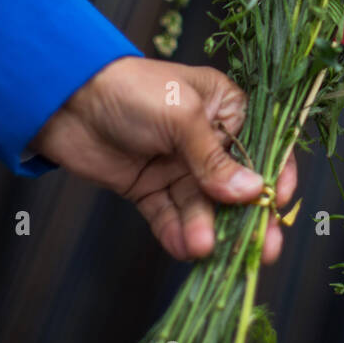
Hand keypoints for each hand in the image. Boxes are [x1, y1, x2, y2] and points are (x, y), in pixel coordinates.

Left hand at [29, 58, 297, 263]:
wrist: (65, 100)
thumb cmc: (132, 91)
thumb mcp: (181, 116)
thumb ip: (214, 159)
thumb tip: (252, 192)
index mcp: (226, 110)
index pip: (262, 147)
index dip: (274, 177)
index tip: (278, 204)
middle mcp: (207, 142)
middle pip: (236, 187)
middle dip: (248, 219)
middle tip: (261, 251)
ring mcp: (177, 168)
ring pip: (202, 208)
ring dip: (206, 229)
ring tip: (204, 247)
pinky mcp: (149, 189)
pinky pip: (169, 217)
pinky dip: (176, 234)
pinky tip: (185, 249)